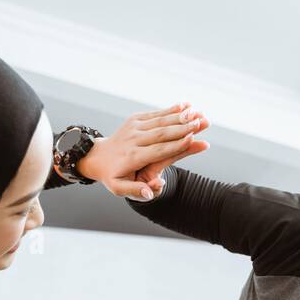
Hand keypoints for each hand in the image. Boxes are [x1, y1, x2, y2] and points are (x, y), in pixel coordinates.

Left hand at [76, 102, 210, 199]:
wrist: (97, 157)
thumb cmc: (112, 175)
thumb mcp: (118, 189)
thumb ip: (135, 191)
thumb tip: (149, 193)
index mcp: (133, 157)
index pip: (158, 150)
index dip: (176, 144)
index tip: (193, 138)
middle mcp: (134, 139)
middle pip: (162, 133)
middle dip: (183, 127)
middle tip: (202, 123)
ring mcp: (134, 127)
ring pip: (160, 120)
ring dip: (181, 116)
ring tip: (198, 113)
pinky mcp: (135, 119)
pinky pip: (155, 113)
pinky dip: (171, 109)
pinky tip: (186, 106)